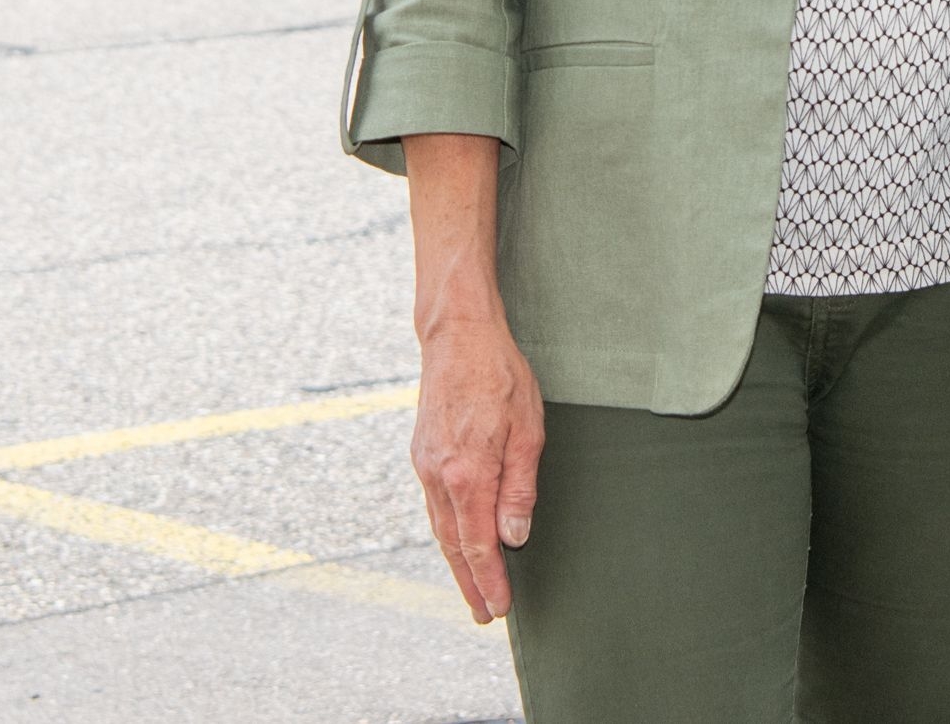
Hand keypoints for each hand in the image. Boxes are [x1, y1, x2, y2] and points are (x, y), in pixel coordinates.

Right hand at [411, 302, 543, 624]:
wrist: (457, 335)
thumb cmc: (499, 375)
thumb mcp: (527, 430)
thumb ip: (519, 487)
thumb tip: (514, 535)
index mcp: (468, 473)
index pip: (479, 543)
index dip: (490, 579)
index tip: (499, 607)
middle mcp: (439, 475)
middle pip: (453, 544)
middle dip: (470, 582)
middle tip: (484, 615)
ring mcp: (425, 464)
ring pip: (440, 526)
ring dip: (456, 561)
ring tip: (472, 588)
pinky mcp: (422, 453)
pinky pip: (434, 504)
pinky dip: (446, 531)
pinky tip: (457, 540)